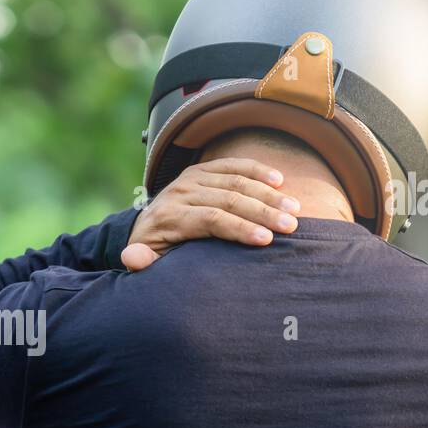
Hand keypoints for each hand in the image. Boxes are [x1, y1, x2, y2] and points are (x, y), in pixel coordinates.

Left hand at [121, 158, 301, 270]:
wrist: (142, 227)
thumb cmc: (154, 252)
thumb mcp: (144, 262)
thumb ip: (141, 262)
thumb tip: (133, 258)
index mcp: (169, 216)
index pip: (211, 219)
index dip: (239, 228)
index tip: (266, 240)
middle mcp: (180, 193)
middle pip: (228, 198)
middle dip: (263, 212)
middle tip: (291, 225)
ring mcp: (191, 178)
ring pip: (235, 181)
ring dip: (268, 194)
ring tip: (294, 209)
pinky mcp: (201, 170)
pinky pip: (232, 165)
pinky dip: (257, 170)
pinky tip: (280, 180)